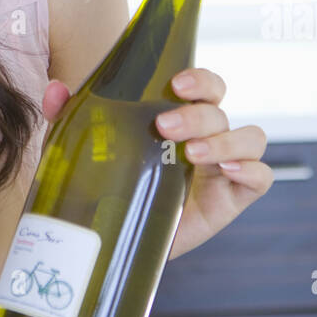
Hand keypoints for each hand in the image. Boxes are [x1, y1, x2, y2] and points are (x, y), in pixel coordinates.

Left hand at [41, 68, 272, 259]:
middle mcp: (208, 135)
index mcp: (182, 115)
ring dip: (224, 140)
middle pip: (221, 109)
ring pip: (250, 137)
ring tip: (192, 154)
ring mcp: (223, 167)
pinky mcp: (232, 199)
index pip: (205, 85)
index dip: (200, 78)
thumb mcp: (88, 147)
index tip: (176, 83)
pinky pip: (261, 178)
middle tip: (164, 126)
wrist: (118, 237)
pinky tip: (228, 172)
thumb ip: (71, 116)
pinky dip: (251, 170)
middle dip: (197, 113)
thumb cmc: (112, 181)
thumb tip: (56, 90)